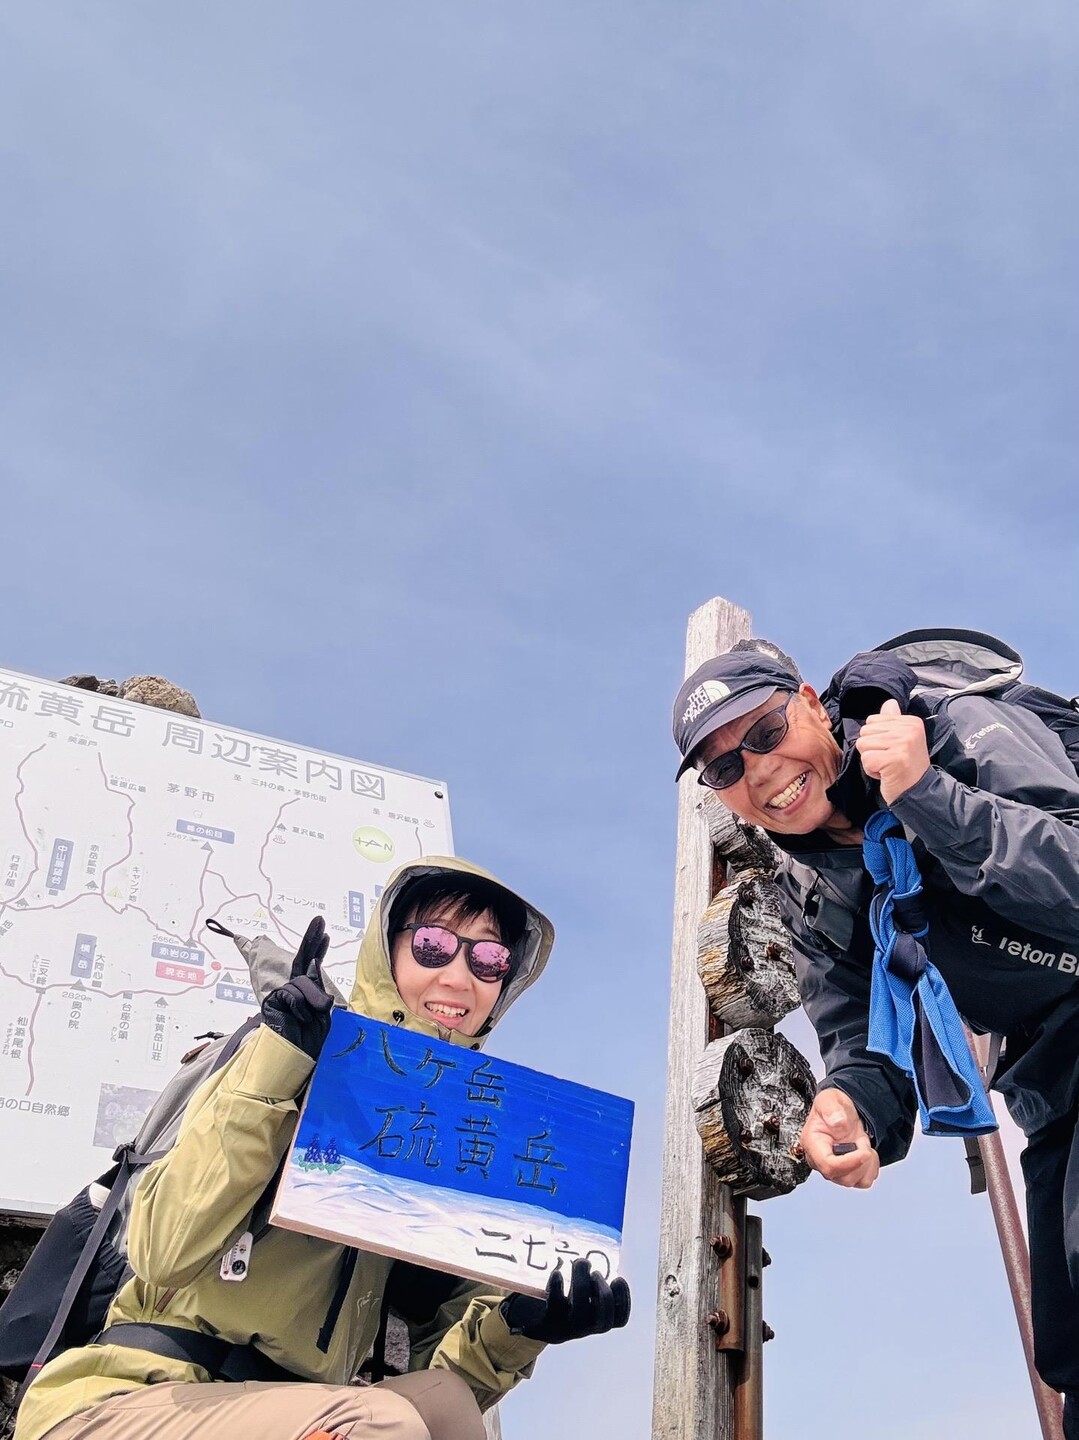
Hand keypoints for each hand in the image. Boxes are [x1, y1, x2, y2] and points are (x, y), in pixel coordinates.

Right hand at [261, 916, 332, 1060]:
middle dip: (311, 939)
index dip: (317, 948)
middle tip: (320, 920)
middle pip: (302, 960)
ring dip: (311, 998)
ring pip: (302, 982)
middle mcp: (293, 990)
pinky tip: (300, 1020)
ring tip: (312, 1018)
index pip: (311, 965)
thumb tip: (314, 964)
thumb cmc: (311, 1040)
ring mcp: (282, 995)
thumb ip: (318, 989)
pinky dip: (300, 1007)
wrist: (296, 1059)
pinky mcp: (272, 1002)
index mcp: (307, 992)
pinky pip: (292, 995)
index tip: (325, 932)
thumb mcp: (323, 1013)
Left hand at [502, 1258, 630, 1342]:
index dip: (624, 1299)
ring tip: (580, 1263)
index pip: (620, 1319)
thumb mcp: (586, 1296)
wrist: (539, 1325)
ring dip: (582, 1284)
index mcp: (599, 1321)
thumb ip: (595, 1284)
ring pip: (580, 1311)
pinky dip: (556, 1287)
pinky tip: (557, 1273)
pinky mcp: (548, 1320)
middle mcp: (586, 1328)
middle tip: (595, 1273)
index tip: (617, 1278)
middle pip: (603, 1318)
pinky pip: (554, 1306)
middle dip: (603, 1292)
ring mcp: (568, 1327)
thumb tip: (591, 1261)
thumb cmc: (569, 1303)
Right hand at [799, 1088, 879, 1189]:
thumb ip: (831, 1109)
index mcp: (812, 1144)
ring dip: (867, 1163)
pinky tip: (864, 1152)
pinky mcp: (847, 1173)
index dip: (848, 1163)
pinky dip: (871, 1168)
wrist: (842, 1111)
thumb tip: (837, 1123)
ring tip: (862, 1144)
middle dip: (860, 1161)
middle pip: (843, 1177)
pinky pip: (864, 1181)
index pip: (828, 1166)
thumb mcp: (829, 1099)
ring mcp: (835, 1169)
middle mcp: (821, 1161)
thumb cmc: (833, 1107)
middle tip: (862, 1141)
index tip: (863, 1151)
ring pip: (855, 1181)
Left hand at [854, 697, 930, 802]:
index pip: (873, 720)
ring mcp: (902, 743)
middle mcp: (908, 729)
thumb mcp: (903, 740)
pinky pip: (865, 759)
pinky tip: (885, 774)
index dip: (877, 739)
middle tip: (889, 759)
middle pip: (865, 731)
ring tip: (887, 766)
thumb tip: (889, 702)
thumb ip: (893, 720)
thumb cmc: (906, 767)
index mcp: (911, 721)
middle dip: (872, 749)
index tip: (892, 750)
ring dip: (871, 759)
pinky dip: (871, 770)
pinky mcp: (894, 759)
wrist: (919, 792)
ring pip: (862, 745)